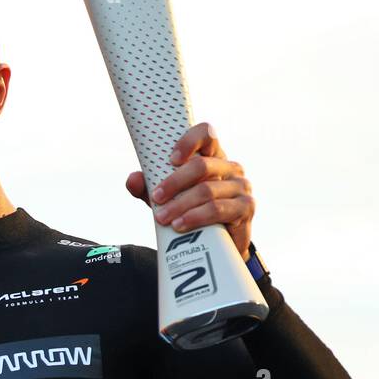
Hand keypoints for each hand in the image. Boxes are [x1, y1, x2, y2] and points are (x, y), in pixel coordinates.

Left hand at [125, 122, 253, 260]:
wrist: (217, 244)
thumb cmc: (191, 211)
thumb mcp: (167, 198)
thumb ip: (148, 188)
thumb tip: (133, 179)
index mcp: (211, 156)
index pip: (206, 134)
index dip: (189, 141)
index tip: (170, 159)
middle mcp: (229, 167)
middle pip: (202, 166)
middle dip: (174, 182)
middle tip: (156, 198)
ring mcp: (240, 186)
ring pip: (207, 190)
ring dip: (180, 205)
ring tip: (162, 218)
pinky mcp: (246, 207)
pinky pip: (218, 209)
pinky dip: (195, 217)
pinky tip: (180, 225)